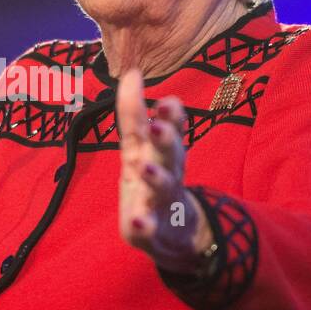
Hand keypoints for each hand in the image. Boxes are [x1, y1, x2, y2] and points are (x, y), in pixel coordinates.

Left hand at [115, 68, 214, 272]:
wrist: (178, 237)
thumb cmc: (155, 183)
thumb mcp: (141, 147)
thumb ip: (135, 114)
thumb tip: (132, 72)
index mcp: (159, 153)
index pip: (161, 127)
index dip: (162, 112)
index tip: (155, 90)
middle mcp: (165, 173)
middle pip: (170, 153)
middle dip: (166, 138)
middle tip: (160, 124)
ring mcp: (161, 203)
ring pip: (163, 188)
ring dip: (156, 177)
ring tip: (145, 168)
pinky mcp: (154, 232)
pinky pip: (149, 230)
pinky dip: (145, 226)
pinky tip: (138, 222)